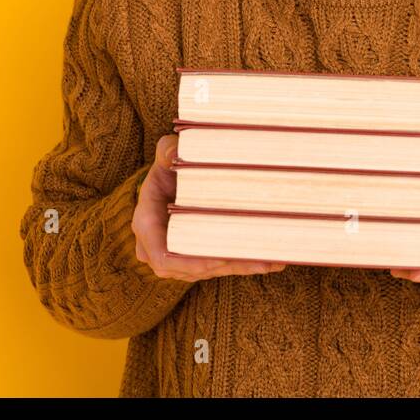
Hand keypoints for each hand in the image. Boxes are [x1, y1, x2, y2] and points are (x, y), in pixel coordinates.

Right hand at [132, 134, 286, 280]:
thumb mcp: (165, 154)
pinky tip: (272, 261)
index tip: (217, 260)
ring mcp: (180, 254)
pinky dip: (245, 263)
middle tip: (256, 260)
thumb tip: (173, 153)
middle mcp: (161, 245)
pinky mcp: (198, 255)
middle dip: (225, 266)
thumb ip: (166, 151)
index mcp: (147, 224)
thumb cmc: (169, 166)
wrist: (173, 179)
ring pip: (210, 269)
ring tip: (271, 260)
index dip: (189, 263)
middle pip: (192, 268)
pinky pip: (221, 264)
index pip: (162, 257)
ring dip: (240, 266)